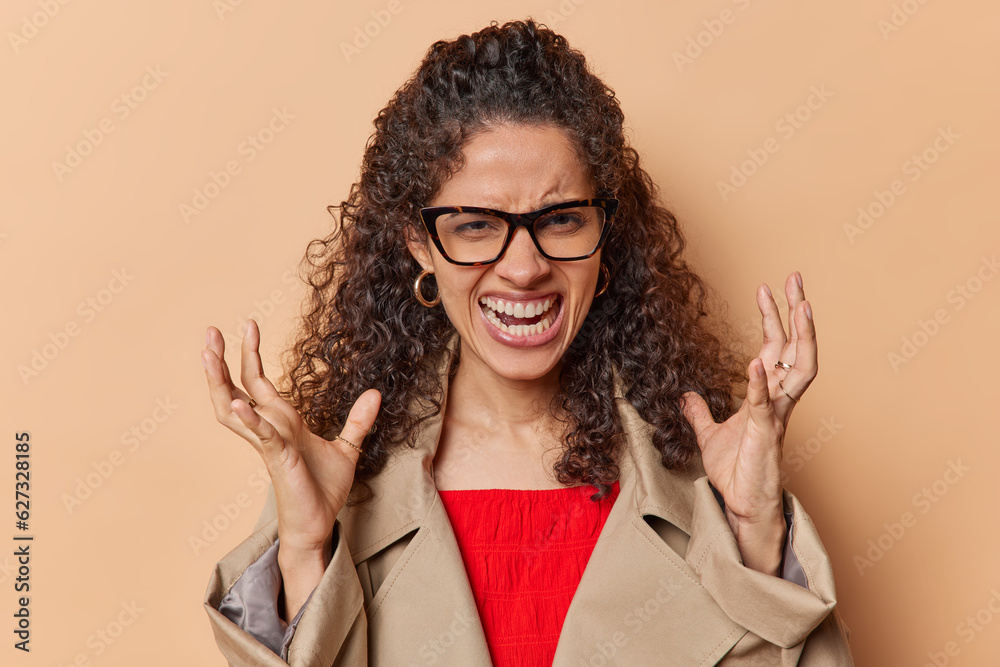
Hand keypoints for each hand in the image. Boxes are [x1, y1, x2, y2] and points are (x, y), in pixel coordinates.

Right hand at [201, 319, 379, 615]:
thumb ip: (358, 422)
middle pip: (234, 389)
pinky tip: (240, 405)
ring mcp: (269, 443)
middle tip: (209, 331)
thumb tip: (375, 393)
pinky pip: (261, 436)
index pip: (257, 382)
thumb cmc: (324, 490)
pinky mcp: (277, 460)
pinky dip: (250, 420)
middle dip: (221, 360)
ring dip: (219, 383)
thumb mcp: (347, 448)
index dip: (250, 353)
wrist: (320, 524)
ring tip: (207, 355)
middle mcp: (269, 429)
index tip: (249, 323)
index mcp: (282, 422)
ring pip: (232, 410)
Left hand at [679, 272, 816, 573]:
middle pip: (795, 348)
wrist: (739, 506)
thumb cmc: (735, 473)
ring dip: (800, 337)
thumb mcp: (709, 435)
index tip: (767, 289)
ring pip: (798, 371)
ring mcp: (775, 417)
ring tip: (801, 306)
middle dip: (796, 313)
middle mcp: (778, 402)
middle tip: (796, 278)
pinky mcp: (764, 436)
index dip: (773, 318)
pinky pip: (765, 405)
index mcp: (767, 397)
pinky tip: (756, 363)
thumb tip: (688, 395)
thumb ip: (700, 413)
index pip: (774, 348)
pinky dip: (760, 384)